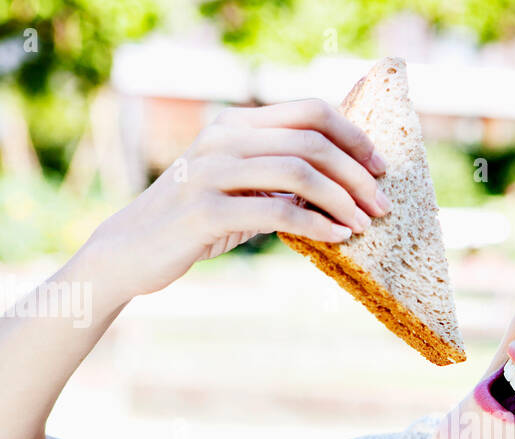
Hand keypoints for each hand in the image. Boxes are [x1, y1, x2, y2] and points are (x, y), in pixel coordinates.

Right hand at [82, 98, 389, 300]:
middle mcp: (223, 139)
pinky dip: (317, 225)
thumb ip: (279, 175)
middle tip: (382, 205)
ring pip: (299, 172)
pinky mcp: (205, 211)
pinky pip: (278, 212)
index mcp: (234, 124)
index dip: (353, 136)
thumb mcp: (239, 187)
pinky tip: (337, 238)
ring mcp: (211, 172)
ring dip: (343, 200)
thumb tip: (345, 179)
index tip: (381, 167)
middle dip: (357, 174)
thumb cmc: (195, 221)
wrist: (131, 250)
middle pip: (312, 142)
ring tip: (364, 224)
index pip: (309, 111)